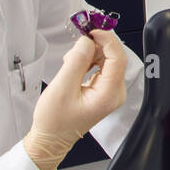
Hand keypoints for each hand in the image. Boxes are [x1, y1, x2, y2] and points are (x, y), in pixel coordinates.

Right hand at [23, 32, 127, 169]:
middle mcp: (115, 93)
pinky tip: (74, 67)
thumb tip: (87, 41)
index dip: (107, 40)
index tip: (92, 30)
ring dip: (89, 54)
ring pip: (106, 60)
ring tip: (70, 63)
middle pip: (113, 57)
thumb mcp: (62, 87)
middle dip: (94, 47)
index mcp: (109, 94)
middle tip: (76, 45)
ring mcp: (111, 91)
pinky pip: (101, 67)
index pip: (118, 58)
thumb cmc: (54, 121)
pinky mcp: (104, 89)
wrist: (51, 138)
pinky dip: (88, 61)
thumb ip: (77, 61)